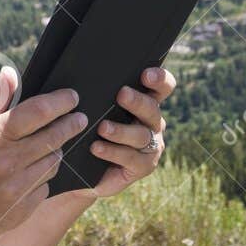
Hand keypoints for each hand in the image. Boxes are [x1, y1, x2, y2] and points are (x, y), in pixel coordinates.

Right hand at [0, 66, 83, 245]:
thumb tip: (12, 75)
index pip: (38, 113)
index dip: (60, 102)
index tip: (72, 97)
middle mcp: (6, 165)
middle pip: (54, 138)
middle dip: (72, 124)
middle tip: (79, 117)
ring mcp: (14, 193)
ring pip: (53, 163)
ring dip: (55, 151)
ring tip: (50, 144)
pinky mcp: (19, 214)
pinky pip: (44, 188)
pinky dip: (41, 178)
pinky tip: (30, 173)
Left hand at [87, 65, 174, 198]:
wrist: (87, 171)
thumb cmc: (92, 132)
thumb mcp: (97, 112)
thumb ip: (100, 97)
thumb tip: (83, 81)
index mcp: (146, 103)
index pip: (162, 87)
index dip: (160, 79)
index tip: (146, 74)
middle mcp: (153, 123)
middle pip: (152, 109)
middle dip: (137, 101)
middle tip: (122, 95)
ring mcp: (151, 145)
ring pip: (141, 135)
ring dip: (121, 130)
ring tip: (102, 128)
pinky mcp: (144, 166)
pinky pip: (131, 157)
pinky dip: (112, 151)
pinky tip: (96, 147)